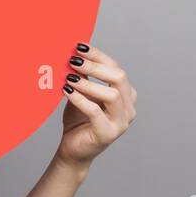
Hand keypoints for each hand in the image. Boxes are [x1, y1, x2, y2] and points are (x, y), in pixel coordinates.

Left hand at [56, 42, 136, 171]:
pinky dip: (80, 99)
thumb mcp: (80, 93)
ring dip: (88, 83)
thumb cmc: (78, 120)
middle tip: (73, 60)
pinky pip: (96, 111)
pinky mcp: (108, 133)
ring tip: (69, 77)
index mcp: (126, 94)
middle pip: (119, 78)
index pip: (116, 68)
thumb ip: (82, 77)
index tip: (79, 46)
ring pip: (111, 95)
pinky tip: (67, 91)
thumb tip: (73, 54)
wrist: (73, 150)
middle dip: (95, 66)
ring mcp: (121, 122)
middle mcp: (128, 107)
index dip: (98, 56)